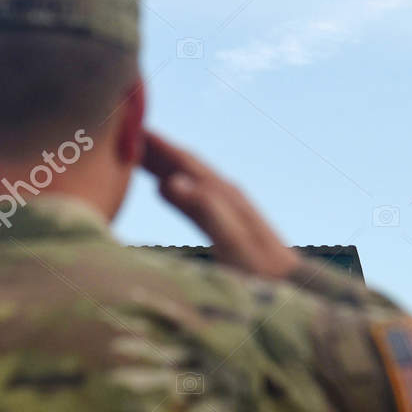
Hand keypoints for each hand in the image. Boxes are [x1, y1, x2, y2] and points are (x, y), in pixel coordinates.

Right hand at [143, 131, 299, 279]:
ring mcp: (228, 208)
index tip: (128, 123)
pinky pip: (193, 195)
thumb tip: (169, 180)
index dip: (157, 144)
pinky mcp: (227, 223)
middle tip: (119, 130)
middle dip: (155, 148)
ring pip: (187, 177)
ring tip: (133, 153)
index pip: (184, 161)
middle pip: (184, 164)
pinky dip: (173, 185)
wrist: (292, 288)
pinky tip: (162, 187)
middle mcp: (227, 195)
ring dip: (162, 163)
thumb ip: (205, 210)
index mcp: (224, 195)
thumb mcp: (232, 242)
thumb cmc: (261, 271)